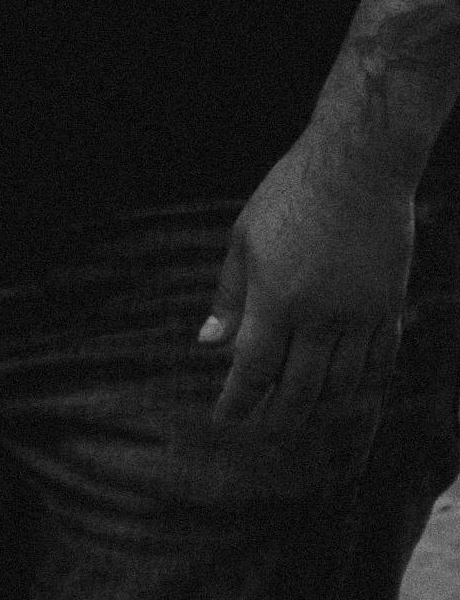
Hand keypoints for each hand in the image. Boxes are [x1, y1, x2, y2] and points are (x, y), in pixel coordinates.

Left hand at [204, 128, 415, 434]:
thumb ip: (230, 297)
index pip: (254, 368)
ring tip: (302, 417)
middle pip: (299, 388)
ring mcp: (360, 314)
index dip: (239, 400)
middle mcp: (320, 315)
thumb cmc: (291, 195)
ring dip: (320, 408)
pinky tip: (346, 394)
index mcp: (277, 298)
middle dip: (278, 417)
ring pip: (342, 384)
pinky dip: (361, 386)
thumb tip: (209, 343)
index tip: (225, 420)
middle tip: (263, 431)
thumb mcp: (244, 238)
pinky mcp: (389, 306)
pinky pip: (378, 363)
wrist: (359, 167)